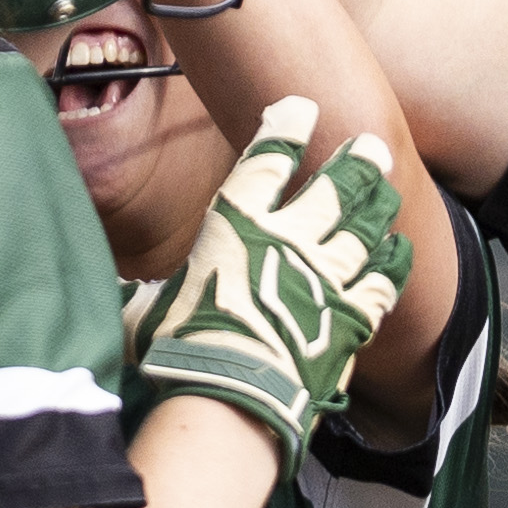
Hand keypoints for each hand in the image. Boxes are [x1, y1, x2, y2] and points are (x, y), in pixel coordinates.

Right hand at [134, 95, 410, 467]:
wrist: (230, 399)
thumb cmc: (178, 353)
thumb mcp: (145, 314)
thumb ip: (139, 299)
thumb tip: (108, 298)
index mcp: (234, 225)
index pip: (266, 160)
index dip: (286, 128)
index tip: (300, 108)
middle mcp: (288, 240)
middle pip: (334, 186)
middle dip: (354, 161)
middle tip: (370, 146)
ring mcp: (327, 276)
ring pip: (366, 226)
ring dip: (378, 203)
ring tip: (388, 186)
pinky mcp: (352, 317)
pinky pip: (382, 281)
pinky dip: (393, 264)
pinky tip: (399, 251)